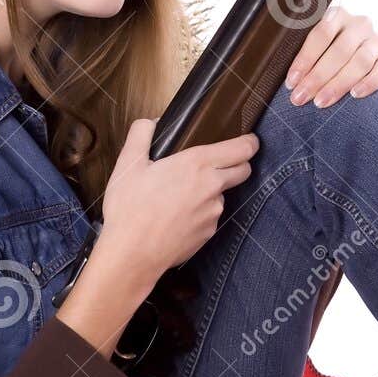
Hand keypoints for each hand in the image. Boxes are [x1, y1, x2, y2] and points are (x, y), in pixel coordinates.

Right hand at [100, 119, 259, 282]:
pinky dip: (200, 212)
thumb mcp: (128, 163)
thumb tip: (153, 122)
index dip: (249, 141)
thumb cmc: (130, 208)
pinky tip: (177, 215)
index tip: (249, 139)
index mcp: (197, 164)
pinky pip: (210, 216)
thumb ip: (142, 134)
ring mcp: (213, 212)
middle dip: (239, 163)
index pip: (241, 148)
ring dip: (212, 190)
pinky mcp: (209, 232)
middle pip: (243, 170)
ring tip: (180, 195)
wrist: (132, 254)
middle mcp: (212, 187)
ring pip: (223, 194)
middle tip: (219, 162)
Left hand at [284, 6, 377, 106]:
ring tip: (321, 101)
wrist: (355, 51)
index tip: (292, 81)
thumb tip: (284, 72)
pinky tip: (354, 95)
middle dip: (318, 77)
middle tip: (301, 97)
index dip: (305, 59)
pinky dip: (369, 83)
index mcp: (337, 15)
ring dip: (339, 83)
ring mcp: (377, 40)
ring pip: (361, 61)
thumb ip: (299, 47)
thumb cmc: (324, 50)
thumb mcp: (311, 41)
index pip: (321, 34)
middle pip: (340, 50)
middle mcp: (360, 24)